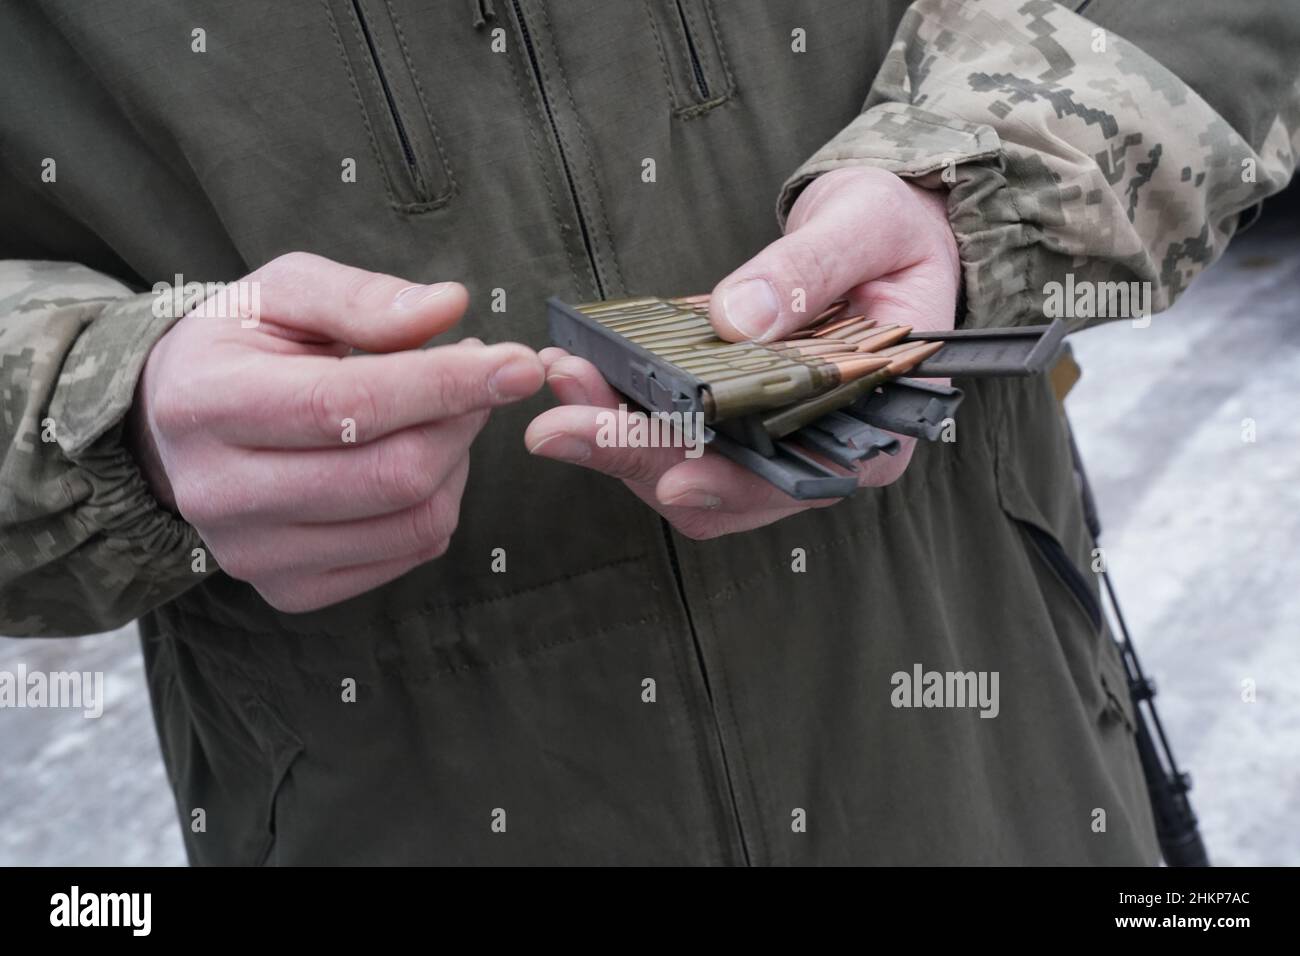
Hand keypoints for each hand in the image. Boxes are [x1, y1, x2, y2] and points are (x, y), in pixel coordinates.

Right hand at [127, 252, 543, 611]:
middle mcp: (221, 493)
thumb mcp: (281, 291)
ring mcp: (255, 554)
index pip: (350, 406)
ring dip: (458, 462)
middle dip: (464, 420)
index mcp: (208, 405)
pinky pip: (409, 555)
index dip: (448, 384)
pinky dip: (439, 504)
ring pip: (413, 522)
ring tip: (445, 415)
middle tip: (482, 379)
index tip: (520, 363)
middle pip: (393, 475)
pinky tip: (421, 461)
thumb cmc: (240, 346)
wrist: (174, 427)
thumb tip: (447, 308)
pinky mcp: (291, 590)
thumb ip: (361, 296)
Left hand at [525, 168, 958, 538]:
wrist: (877, 229)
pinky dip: (619, 412)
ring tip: (565, 382)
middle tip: (564, 425)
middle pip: (723, 488)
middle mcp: (818, 449)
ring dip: (615, 440)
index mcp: (877, 426)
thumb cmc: (892, 234)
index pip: (803, 482)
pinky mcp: (727, 415)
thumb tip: (736, 317)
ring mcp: (767, 439)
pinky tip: (579, 375)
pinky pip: (669, 432)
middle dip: (640, 459)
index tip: (673, 479)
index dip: (737, 490)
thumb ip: (808, 272)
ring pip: (683, 471)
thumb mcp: (865, 229)